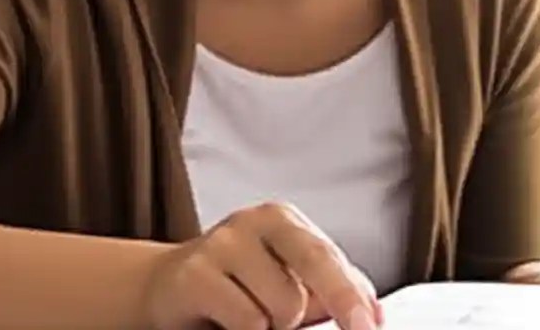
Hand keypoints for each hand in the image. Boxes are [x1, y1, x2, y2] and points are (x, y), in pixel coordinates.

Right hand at [144, 201, 381, 329]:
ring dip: (275, 324)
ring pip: (283, 306)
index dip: (353, 293)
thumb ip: (331, 287)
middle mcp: (252, 221)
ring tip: (251, 314)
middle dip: (336, 302)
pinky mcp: (194, 275)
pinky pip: (247, 321)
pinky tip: (225, 318)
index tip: (371, 325)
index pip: (329, 255)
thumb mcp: (288, 280)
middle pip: (314, 265)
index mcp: (282, 219)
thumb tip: (373, 312)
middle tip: (326, 323)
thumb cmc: (239, 286)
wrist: (167, 289)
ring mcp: (221, 244)